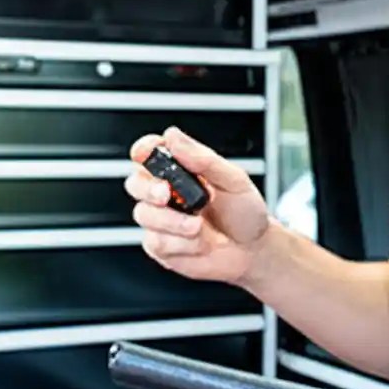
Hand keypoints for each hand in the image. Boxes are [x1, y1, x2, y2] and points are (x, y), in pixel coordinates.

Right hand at [125, 127, 270, 285]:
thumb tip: (173, 136)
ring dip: (172, 222)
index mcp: (181, 169)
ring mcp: (162, 220)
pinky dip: (179, 243)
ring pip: (144, 214)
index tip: (146, 152)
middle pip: (135, 183)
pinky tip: (198, 243)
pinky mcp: (161, 246)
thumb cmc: (245, 213)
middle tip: (165, 194)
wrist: (253, 252)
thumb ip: (202, 159)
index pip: (150, 153)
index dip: (144, 150)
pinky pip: (156, 242)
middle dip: (148, 189)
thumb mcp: (232, 180)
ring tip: (199, 227)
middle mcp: (167, 192)